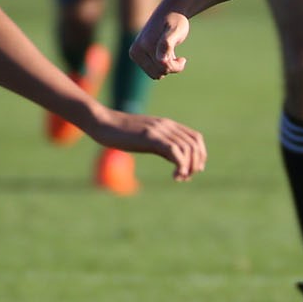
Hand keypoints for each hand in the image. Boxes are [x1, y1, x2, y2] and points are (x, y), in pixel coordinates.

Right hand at [87, 110, 206, 181]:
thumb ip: (163, 148)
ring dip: (188, 167)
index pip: (196, 138)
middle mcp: (167, 126)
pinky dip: (180, 165)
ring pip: (187, 148)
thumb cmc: (120, 134)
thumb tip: (178, 163)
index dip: (199, 156)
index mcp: (168, 125)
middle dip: (195, 164)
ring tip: (178, 178)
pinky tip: (174, 176)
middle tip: (184, 177)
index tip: (190, 171)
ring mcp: (159, 130)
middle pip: (195, 144)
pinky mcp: (150, 136)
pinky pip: (174, 150)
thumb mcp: (146, 141)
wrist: (103, 123)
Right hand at [130, 11, 191, 79]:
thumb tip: (160, 59)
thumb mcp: (177, 30)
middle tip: (177, 56)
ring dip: (166, 66)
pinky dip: (161, 67)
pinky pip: (152, 72)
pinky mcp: (135, 56)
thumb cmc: (176, 21)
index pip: (163, 67)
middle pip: (158, 73)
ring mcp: (134, 53)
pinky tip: (164, 56)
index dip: (177, 66)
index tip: (183, 59)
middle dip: (171, 66)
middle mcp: (136, 50)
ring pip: (155, 74)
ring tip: (169, 53)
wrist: (168, 13)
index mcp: (145, 44)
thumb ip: (168, 44)